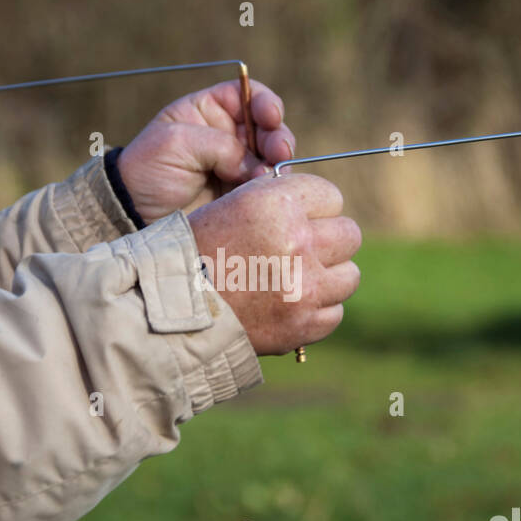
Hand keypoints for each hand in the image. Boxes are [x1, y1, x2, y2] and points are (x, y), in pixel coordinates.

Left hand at [117, 80, 295, 222]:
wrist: (134, 213)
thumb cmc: (148, 170)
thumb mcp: (177, 143)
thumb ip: (220, 145)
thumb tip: (258, 167)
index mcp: (208, 110)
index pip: (249, 96)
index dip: (266, 103)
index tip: (271, 117)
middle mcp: (227, 134)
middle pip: (268, 127)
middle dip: (278, 137)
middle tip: (279, 153)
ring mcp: (236, 165)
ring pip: (273, 158)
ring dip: (278, 164)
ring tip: (270, 176)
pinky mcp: (239, 193)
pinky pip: (265, 186)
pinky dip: (270, 188)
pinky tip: (265, 191)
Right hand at [188, 174, 361, 355]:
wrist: (170, 312)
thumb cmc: (195, 254)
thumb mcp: (232, 207)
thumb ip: (279, 202)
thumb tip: (319, 206)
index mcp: (275, 204)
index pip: (330, 196)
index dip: (316, 208)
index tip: (302, 220)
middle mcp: (296, 242)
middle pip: (349, 234)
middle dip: (330, 241)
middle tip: (304, 252)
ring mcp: (305, 287)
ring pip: (349, 275)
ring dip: (328, 278)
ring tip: (297, 282)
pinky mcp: (304, 324)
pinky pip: (335, 312)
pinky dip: (317, 311)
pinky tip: (290, 308)